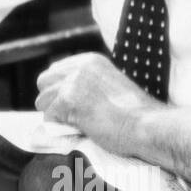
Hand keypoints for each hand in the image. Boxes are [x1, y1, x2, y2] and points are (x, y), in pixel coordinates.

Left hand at [35, 52, 156, 153]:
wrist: (148, 126)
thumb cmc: (136, 114)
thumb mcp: (110, 87)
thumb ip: (88, 86)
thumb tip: (61, 99)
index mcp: (90, 61)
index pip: (55, 71)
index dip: (59, 91)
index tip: (72, 105)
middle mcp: (79, 67)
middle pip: (43, 81)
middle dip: (51, 100)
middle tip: (70, 116)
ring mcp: (72, 82)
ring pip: (42, 100)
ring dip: (56, 115)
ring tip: (79, 124)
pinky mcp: (68, 100)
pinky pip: (49, 118)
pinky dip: (60, 128)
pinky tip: (81, 129)